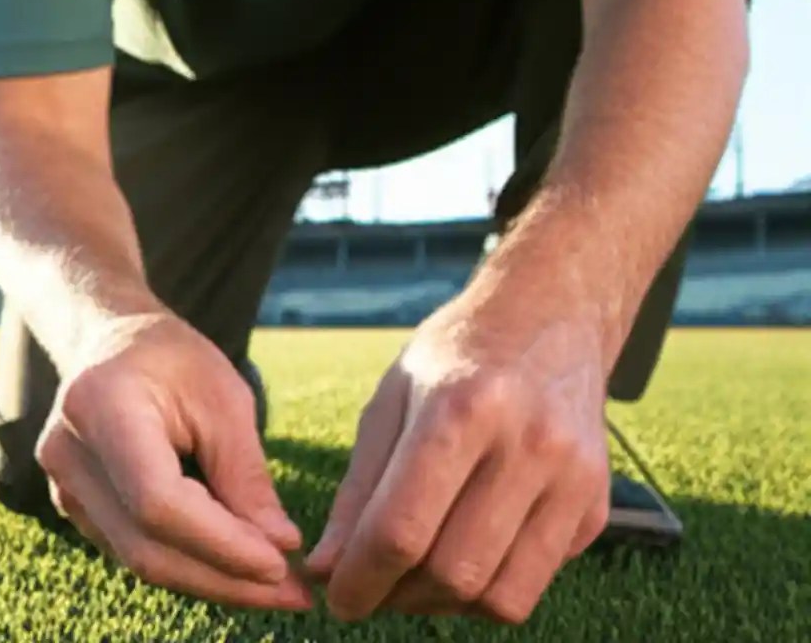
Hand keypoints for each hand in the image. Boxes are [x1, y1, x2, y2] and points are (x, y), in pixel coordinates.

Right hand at [35, 313, 311, 609]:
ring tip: (278, 587)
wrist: (110, 342)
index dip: (221, 543)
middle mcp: (68, 452)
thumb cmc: (173, 359)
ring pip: (141, 560)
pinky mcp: (75, 507)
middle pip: (146, 545)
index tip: (282, 563)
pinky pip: (136, 551)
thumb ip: (246, 475)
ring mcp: (63, 486)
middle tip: (295, 593)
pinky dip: (190, 565)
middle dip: (225, 578)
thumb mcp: (225, 398)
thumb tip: (278, 547)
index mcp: (102, 406)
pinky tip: (237, 568)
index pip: (158, 501)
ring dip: (213, 581)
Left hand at [306, 296, 610, 622]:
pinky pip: (535, 583)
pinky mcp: (598, 508)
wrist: (552, 317)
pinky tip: (464, 552)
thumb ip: (359, 489)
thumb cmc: (456, 358)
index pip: (403, 529)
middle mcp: (528, 446)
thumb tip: (326, 568)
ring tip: (414, 580)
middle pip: (453, 572)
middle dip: (398, 597)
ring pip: (501, 597)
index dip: (361, 580)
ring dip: (444, 606)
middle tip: (372, 588)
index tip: (338, 599)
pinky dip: (488, 590)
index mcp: (463, 410)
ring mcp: (573, 481)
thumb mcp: (391, 400)